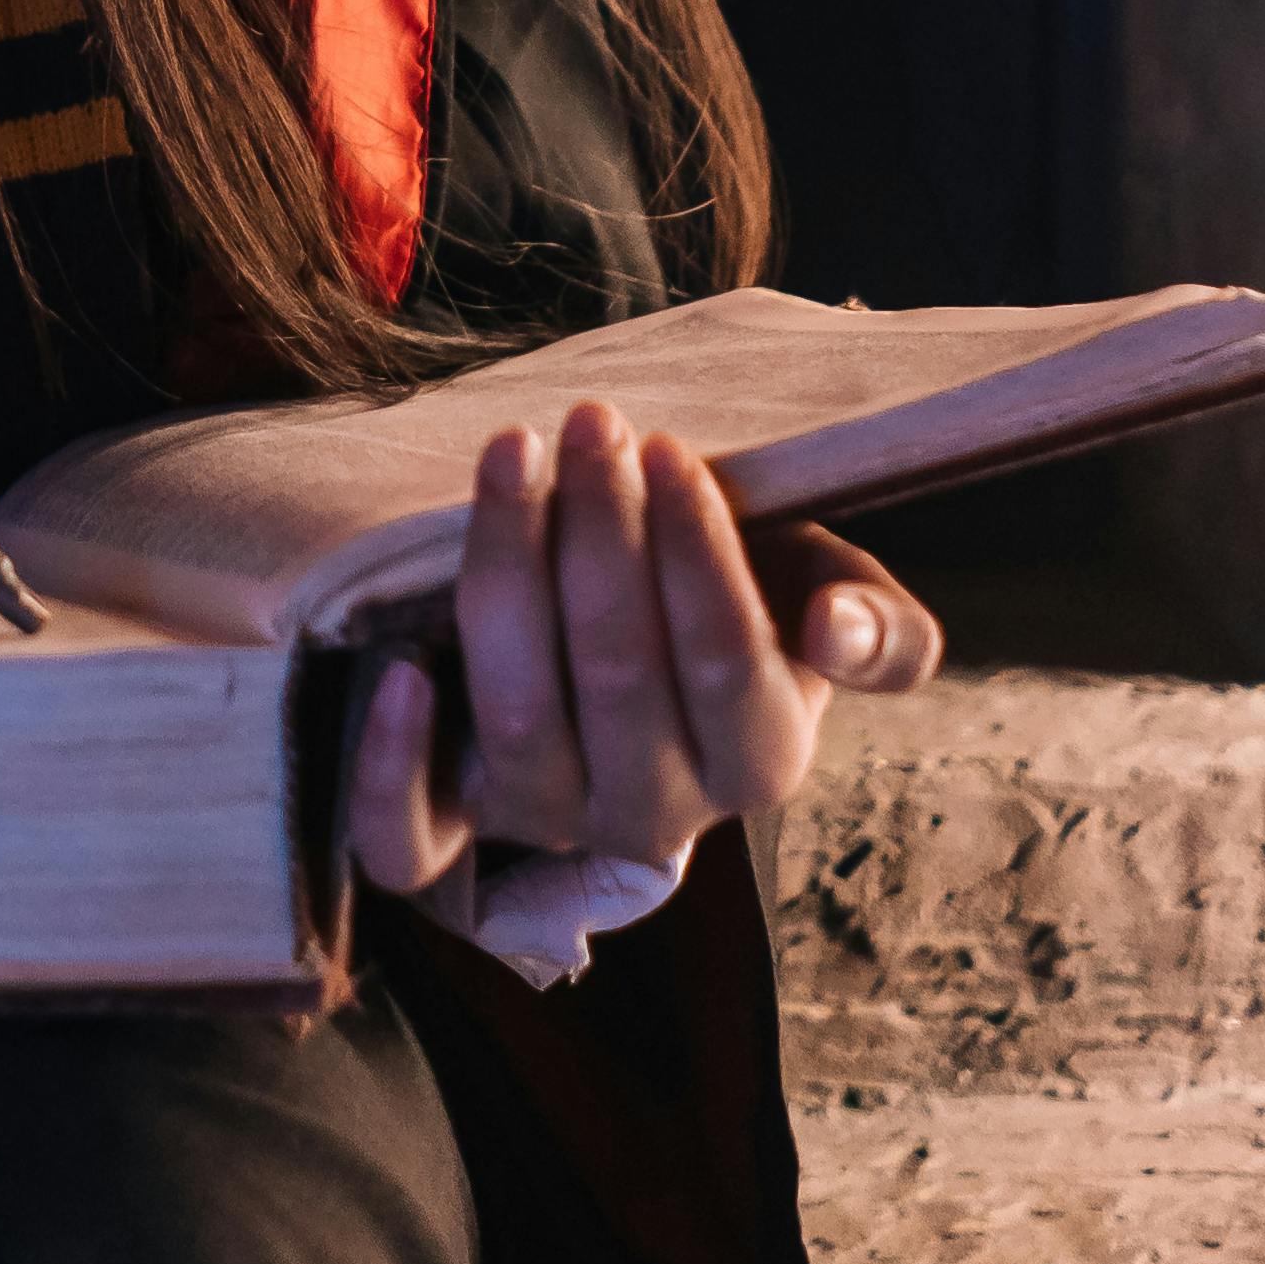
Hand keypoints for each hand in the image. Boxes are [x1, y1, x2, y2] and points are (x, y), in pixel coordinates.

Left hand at [344, 397, 941, 901]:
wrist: (630, 657)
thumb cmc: (724, 601)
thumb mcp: (816, 597)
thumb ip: (874, 620)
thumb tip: (840, 631)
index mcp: (761, 762)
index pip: (727, 662)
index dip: (697, 553)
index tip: (666, 447)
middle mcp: (656, 815)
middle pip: (617, 673)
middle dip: (599, 531)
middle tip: (589, 423)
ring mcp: (548, 825)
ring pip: (517, 718)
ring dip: (508, 573)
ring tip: (514, 456)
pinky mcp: (453, 833)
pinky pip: (405, 840)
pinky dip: (390, 764)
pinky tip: (400, 666)